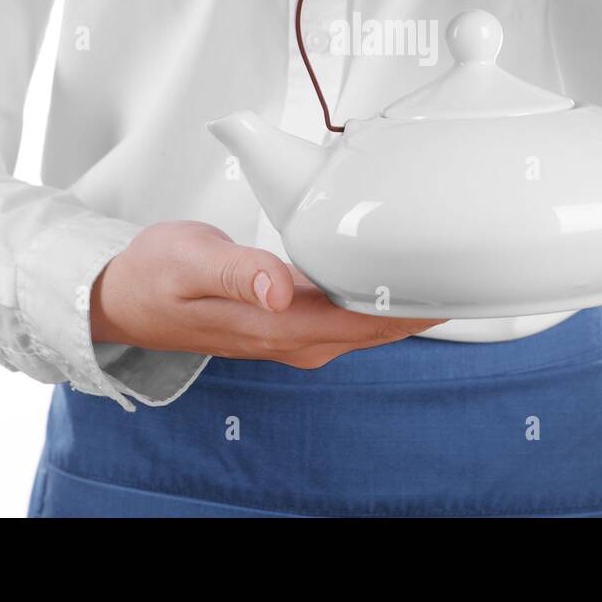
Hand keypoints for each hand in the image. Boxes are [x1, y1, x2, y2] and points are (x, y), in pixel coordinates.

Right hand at [90, 221, 440, 367]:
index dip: (417, 306)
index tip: (462, 282)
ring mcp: (296, 335)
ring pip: (371, 325)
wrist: (124, 295)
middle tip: (477, 266)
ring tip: (452, 268)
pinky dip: (380, 298)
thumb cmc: (154, 274)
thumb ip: (239, 272)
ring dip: (409, 303)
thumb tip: (280, 288)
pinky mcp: (292, 322)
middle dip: (428, 303)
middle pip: (382, 328)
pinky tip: (396, 273)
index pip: (368, 322)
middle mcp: (296, 339)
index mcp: (279, 326)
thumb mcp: (191, 261)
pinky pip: (352, 316)